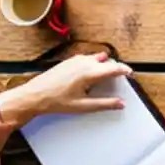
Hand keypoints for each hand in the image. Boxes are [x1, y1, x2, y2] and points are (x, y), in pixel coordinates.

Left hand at [0, 52, 132, 119]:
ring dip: (104, 65)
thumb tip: (120, 104)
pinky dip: (93, 63)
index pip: (114, 68)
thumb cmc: (54, 101)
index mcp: (89, 73)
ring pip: (97, 58)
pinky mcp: (68, 61)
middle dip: (114, 68)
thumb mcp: (82, 106)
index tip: (130, 73)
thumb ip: (104, 104)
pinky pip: (87, 58)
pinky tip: (89, 73)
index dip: (124, 70)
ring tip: (104, 76)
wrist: (34, 96)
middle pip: (107, 61)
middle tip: (119, 77)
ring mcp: (75, 60)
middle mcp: (84, 63)